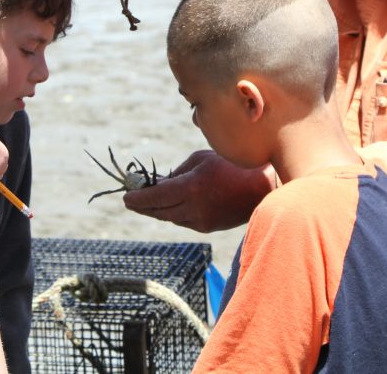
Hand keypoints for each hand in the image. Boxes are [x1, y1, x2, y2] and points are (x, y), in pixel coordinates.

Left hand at [122, 150, 273, 232]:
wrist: (261, 187)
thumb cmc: (230, 165)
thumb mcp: (200, 160)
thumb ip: (176, 173)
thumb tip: (158, 184)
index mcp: (190, 187)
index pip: (154, 197)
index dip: (137, 198)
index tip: (125, 197)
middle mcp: (193, 208)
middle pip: (158, 211)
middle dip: (142, 206)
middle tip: (131, 200)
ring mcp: (200, 220)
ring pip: (169, 217)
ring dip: (157, 209)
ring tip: (148, 200)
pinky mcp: (207, 227)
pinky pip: (182, 220)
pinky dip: (173, 212)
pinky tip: (170, 204)